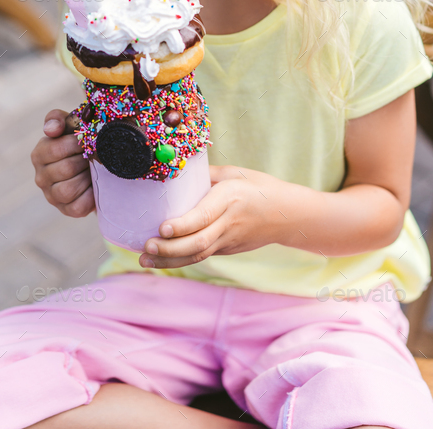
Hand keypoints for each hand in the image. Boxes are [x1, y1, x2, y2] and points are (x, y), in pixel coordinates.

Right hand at [31, 109, 94, 217]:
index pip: (54, 149)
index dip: (75, 144)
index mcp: (39, 154)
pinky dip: (89, 196)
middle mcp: (41, 177)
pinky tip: (94, 186)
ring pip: (67, 190)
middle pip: (65, 169)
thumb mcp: (69, 125)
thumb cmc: (79, 142)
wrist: (96, 164)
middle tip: (94, 154)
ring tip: (93, 169)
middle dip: (84, 160)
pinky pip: (77, 207)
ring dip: (86, 178)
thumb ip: (57, 119)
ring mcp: (52, 196)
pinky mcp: (66, 210)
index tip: (88, 139)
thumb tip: (51, 129)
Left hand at [140, 165, 286, 268]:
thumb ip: (206, 174)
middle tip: (146, 247)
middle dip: (169, 249)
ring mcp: (228, 240)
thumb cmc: (259, 187)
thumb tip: (176, 172)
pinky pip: (202, 256)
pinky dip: (180, 260)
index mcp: (230, 199)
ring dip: (169, 260)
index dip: (182, 225)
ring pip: (197, 255)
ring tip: (144, 260)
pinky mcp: (227, 249)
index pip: (203, 216)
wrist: (288, 214)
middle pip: (197, 243)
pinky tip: (160, 260)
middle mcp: (229, 223)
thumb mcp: (235, 173)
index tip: (162, 228)